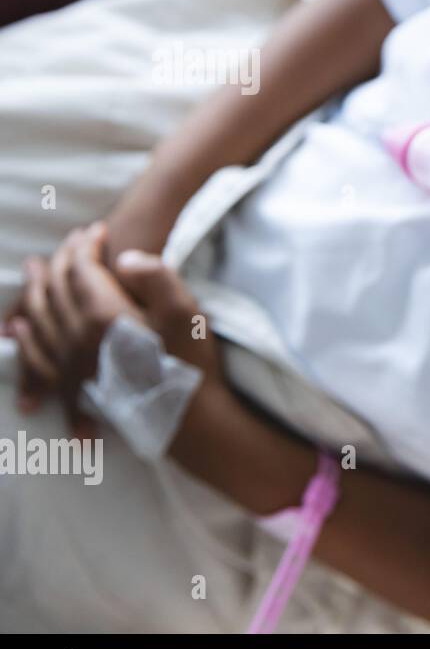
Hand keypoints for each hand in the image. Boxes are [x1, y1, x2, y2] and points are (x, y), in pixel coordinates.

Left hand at [5, 224, 221, 432]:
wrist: (190, 419)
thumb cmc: (192, 362)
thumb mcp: (185, 311)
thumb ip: (155, 276)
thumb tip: (124, 257)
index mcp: (103, 315)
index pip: (80, 268)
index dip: (85, 244)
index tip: (97, 229)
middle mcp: (77, 337)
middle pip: (54, 289)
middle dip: (59, 260)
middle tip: (69, 241)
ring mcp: (71, 363)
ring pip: (38, 318)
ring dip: (34, 289)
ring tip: (33, 271)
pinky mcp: (73, 384)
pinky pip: (35, 355)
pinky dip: (25, 336)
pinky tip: (19, 329)